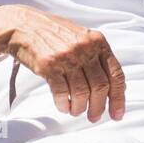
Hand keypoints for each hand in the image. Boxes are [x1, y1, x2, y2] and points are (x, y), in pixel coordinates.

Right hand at [0, 6, 125, 119]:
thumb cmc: (55, 33)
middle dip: (99, 107)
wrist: (24, 25)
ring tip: (76, 111)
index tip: (117, 114)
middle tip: (94, 117)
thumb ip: (97, 57)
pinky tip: (64, 107)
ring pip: (82, 93)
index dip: (119, 98)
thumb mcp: (82, 38)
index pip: (116, 74)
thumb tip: (113, 87)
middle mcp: (85, 49)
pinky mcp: (49, 66)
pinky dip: (63, 104)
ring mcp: (67, 57)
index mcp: (98, 42)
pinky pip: (61, 93)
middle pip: (100, 87)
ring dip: (80, 107)